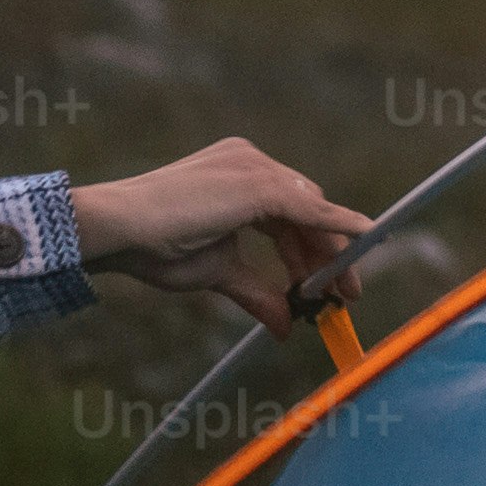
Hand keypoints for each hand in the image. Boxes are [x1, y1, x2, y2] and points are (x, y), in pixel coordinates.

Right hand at [69, 136, 374, 334]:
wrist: (119, 230)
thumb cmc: (154, 246)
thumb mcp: (217, 272)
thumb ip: (256, 290)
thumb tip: (285, 325)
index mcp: (236, 173)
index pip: (289, 211)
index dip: (311, 249)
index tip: (327, 284)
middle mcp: (248, 160)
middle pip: (306, 208)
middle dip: (327, 255)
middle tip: (346, 296)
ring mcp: (252, 165)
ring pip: (310, 209)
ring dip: (331, 252)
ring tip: (345, 293)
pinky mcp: (257, 182)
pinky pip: (310, 207)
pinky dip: (339, 225)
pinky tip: (366, 238)